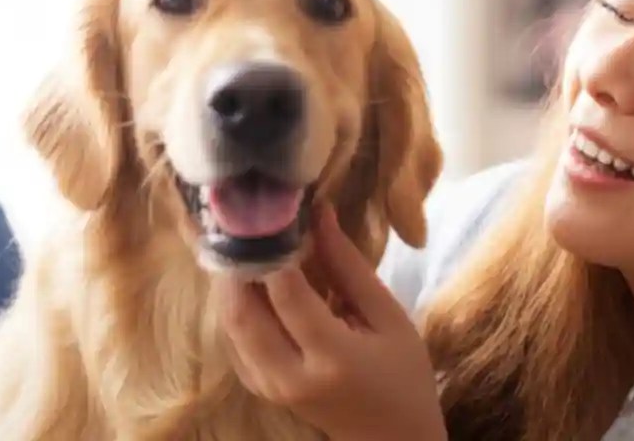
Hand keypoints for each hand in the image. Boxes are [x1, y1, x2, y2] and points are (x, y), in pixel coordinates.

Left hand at [219, 204, 445, 440]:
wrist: (394, 438)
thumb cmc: (403, 375)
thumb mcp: (388, 317)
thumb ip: (348, 268)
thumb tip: (318, 214)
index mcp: (332, 357)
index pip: (285, 293)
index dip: (275, 249)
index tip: (277, 214)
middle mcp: (290, 376)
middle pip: (242, 311)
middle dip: (241, 264)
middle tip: (253, 226)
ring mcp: (269, 388)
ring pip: (230, 326)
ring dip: (234, 284)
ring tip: (252, 248)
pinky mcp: (261, 390)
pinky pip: (234, 341)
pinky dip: (238, 308)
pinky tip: (255, 285)